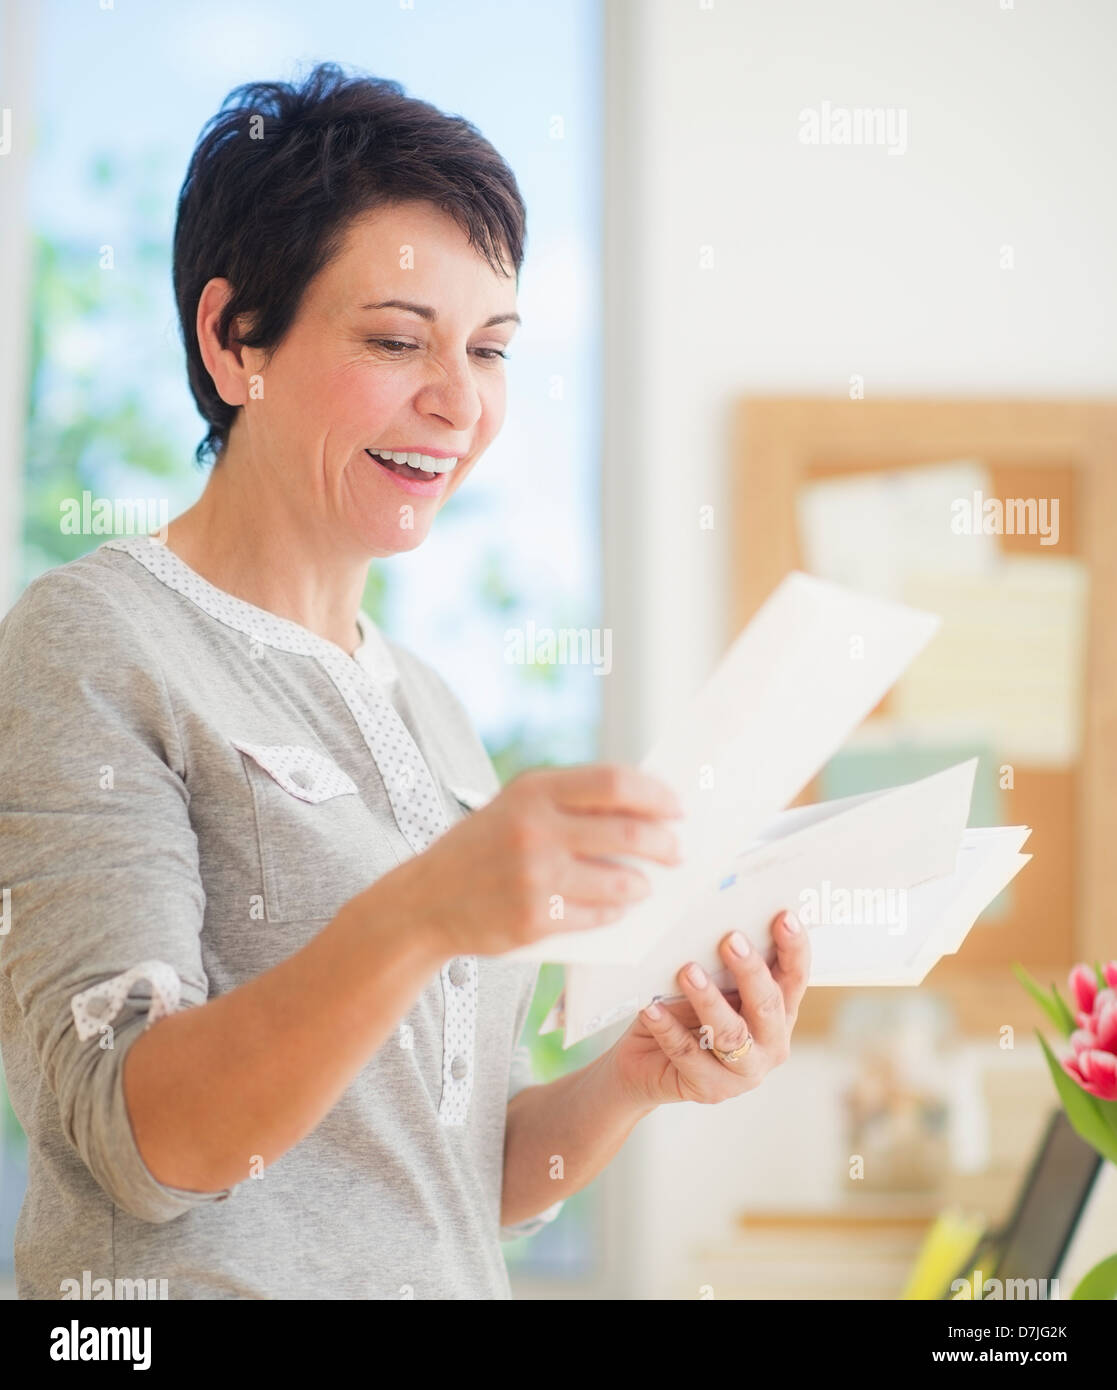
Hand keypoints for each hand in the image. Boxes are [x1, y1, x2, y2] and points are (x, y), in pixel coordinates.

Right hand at [379, 764, 683, 958]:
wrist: (424, 901)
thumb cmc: (482, 847)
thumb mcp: (516, 805)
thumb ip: (571, 800)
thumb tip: (646, 807)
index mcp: (534, 791)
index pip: (615, 783)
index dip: (655, 796)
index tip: (677, 808)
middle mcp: (535, 829)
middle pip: (628, 833)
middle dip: (663, 844)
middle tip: (676, 852)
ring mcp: (534, 877)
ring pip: (619, 882)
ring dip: (642, 885)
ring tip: (644, 885)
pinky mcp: (533, 919)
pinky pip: (597, 916)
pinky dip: (613, 912)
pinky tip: (614, 907)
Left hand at [608, 911, 810, 1107]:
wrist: (645, 1062)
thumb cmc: (685, 1012)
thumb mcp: (710, 985)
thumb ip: (722, 966)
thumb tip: (718, 925)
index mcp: (779, 1012)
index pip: (794, 977)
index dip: (794, 947)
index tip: (783, 916)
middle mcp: (770, 1044)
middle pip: (767, 1005)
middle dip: (750, 970)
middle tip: (730, 939)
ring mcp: (744, 1073)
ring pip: (731, 1034)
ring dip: (709, 999)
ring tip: (687, 970)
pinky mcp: (711, 1089)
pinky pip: (687, 1053)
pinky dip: (667, 1027)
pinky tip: (651, 1008)